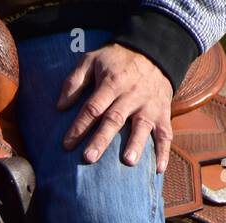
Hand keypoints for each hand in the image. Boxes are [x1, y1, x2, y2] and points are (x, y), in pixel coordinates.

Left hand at [58, 44, 173, 171]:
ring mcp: (149, 104)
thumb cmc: (116, 60)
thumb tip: (60, 107)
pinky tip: (158, 169)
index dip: (79, 126)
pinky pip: (166, 132)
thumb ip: (74, 81)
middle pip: (114, 119)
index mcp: (112, 82)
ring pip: (143, 126)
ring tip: (128, 162)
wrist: (155, 50)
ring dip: (136, 144)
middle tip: (89, 158)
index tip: (67, 145)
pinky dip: (164, 151)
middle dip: (101, 139)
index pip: (93, 107)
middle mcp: (132, 95)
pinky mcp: (164, 112)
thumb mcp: (92, 60)